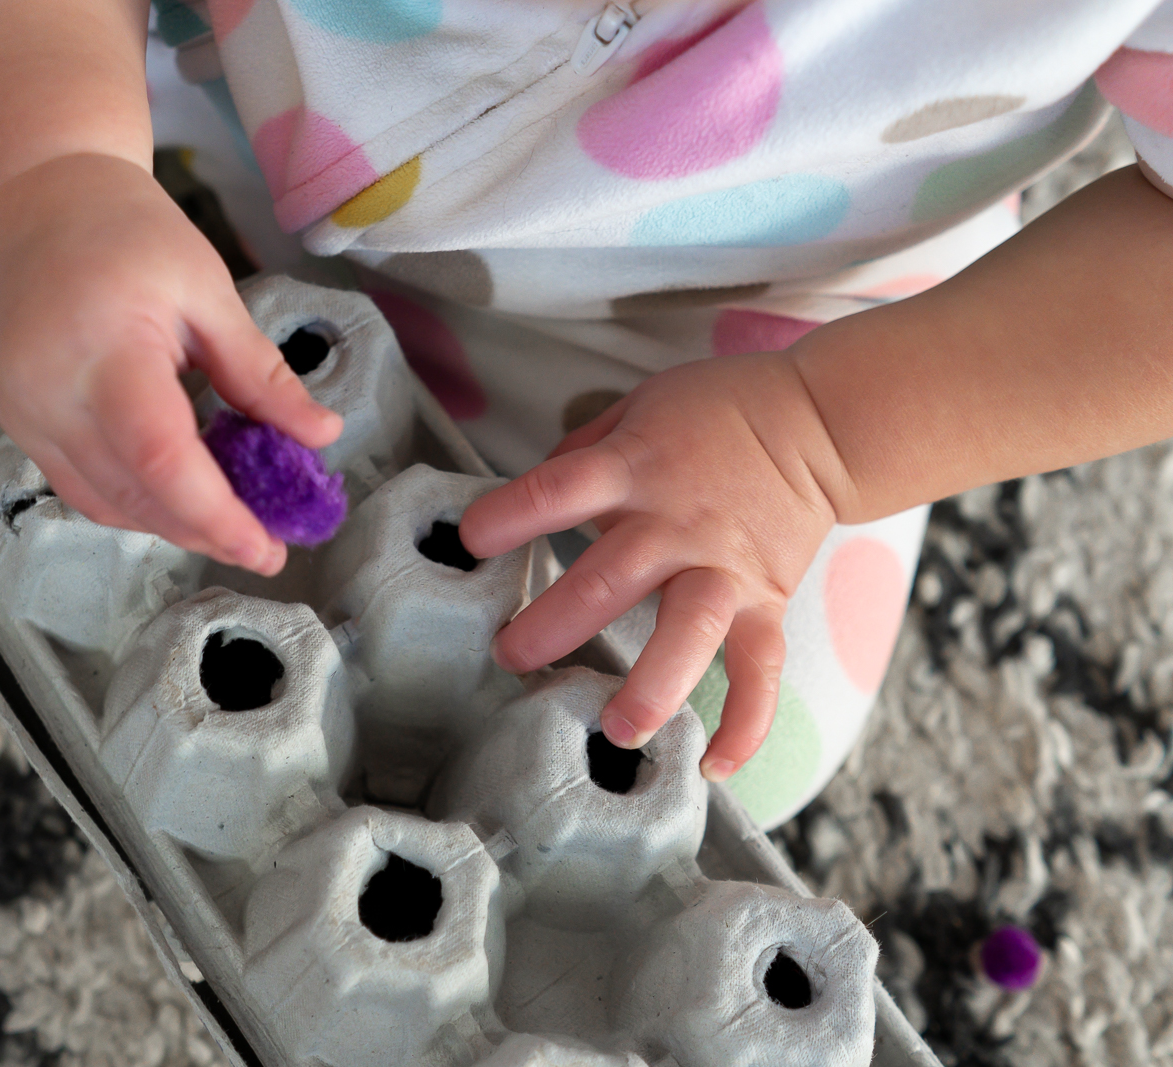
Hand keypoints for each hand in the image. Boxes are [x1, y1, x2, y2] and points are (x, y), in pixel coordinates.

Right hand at [0, 154, 341, 573]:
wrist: (42, 206)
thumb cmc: (130, 237)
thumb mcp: (210, 292)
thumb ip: (261, 373)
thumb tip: (321, 436)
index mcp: (105, 348)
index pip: (161, 457)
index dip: (217, 515)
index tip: (268, 548)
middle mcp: (52, 392)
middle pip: (134, 494)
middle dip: (205, 531)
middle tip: (266, 546)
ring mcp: (24, 413)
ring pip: (104, 502)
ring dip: (171, 525)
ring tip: (229, 524)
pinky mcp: (16, 423)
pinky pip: (79, 486)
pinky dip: (134, 502)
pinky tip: (178, 498)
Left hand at [458, 351, 847, 780]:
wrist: (821, 422)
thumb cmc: (718, 411)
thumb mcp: (639, 406)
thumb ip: (583, 453)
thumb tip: (530, 494)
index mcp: (635, 469)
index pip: (560, 490)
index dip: (512, 514)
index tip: (471, 539)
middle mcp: (676, 525)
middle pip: (608, 580)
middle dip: (553, 625)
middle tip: (510, 658)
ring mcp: (724, 569)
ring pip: (689, 634)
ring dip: (653, 687)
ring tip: (618, 732)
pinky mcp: (768, 602)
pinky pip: (761, 670)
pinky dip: (747, 721)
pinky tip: (716, 766)